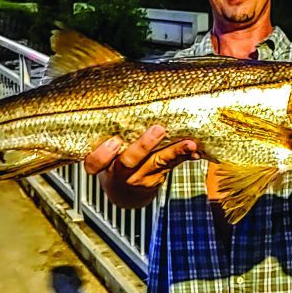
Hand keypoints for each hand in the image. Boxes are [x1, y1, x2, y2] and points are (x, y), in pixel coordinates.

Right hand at [84, 125, 198, 208]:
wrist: (124, 193)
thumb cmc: (111, 161)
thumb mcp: (103, 153)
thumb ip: (107, 135)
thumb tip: (118, 99)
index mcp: (102, 165)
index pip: (94, 163)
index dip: (102, 154)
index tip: (114, 140)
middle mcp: (120, 173)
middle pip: (129, 161)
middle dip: (144, 145)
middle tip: (158, 129)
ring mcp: (141, 178)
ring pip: (157, 163)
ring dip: (175, 151)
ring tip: (189, 143)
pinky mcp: (157, 179)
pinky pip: (172, 165)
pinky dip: (185, 156)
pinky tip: (196, 150)